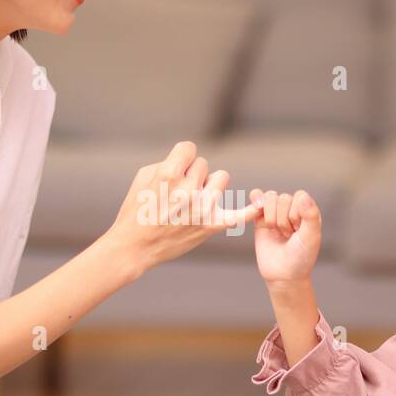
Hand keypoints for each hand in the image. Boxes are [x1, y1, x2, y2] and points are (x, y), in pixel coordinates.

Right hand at [104, 141, 261, 275]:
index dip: (182, 158)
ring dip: (209, 185)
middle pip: (204, 164)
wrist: (135, 247)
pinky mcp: (210, 225)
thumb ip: (169, 161)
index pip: (190, 148)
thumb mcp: (144, 176)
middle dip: (192, 174)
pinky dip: (250, 211)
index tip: (175, 169)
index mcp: (168, 174)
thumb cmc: (136, 210)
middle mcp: (187, 189)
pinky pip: (239, 215)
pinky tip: (260, 206)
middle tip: (178, 193)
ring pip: (221, 178)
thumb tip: (189, 158)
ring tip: (193, 200)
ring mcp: (201, 208)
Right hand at [250, 188, 321, 285]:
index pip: (299, 197)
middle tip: (288, 235)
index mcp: (307, 211)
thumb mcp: (311, 237)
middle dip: (283, 219)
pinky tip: (257, 207)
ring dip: (272, 217)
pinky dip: (255, 200)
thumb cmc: (301, 258)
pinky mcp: (260, 219)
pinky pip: (256, 199)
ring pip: (269, 198)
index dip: (296, 213)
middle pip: (282, 198)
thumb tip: (303, 196)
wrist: (283, 275)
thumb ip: (311, 215)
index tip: (298, 231)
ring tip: (277, 232)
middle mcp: (292, 209)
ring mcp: (276, 213)